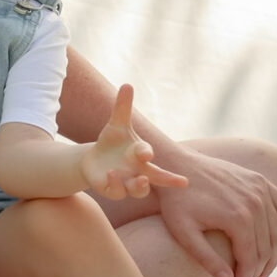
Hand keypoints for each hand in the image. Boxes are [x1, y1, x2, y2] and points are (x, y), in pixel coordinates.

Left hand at [80, 85, 188, 199]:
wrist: (94, 159)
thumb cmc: (112, 142)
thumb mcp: (116, 124)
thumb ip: (122, 107)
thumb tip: (127, 84)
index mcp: (140, 155)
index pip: (149, 154)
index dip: (146, 152)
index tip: (146, 152)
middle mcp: (138, 171)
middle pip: (158, 178)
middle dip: (169, 180)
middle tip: (182, 182)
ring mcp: (126, 183)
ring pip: (139, 191)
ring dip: (140, 186)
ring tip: (140, 179)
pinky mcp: (111, 190)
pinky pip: (116, 192)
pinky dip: (115, 185)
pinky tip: (110, 174)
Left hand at [156, 147, 276, 276]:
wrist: (177, 165)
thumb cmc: (176, 201)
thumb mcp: (183, 232)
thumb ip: (206, 258)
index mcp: (238, 216)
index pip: (250, 259)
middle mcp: (255, 202)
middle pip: (267, 248)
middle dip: (258, 272)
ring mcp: (261, 189)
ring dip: (274, 255)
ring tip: (260, 272)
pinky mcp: (261, 181)